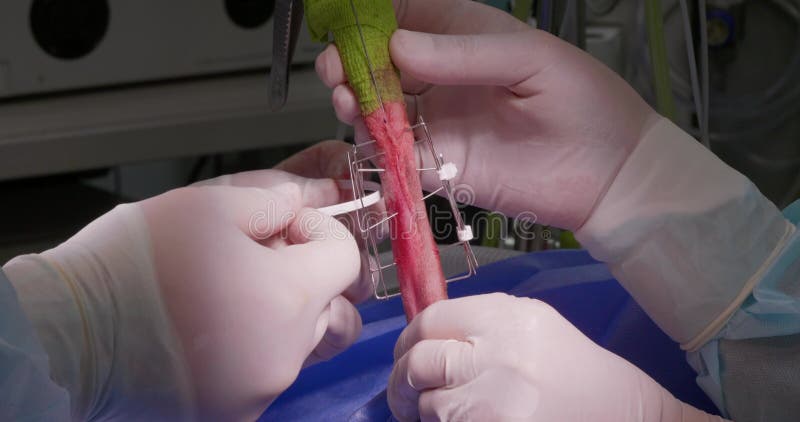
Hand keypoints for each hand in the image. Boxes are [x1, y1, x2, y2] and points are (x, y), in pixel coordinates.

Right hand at [5, 170, 370, 420]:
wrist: (69, 333)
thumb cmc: (131, 267)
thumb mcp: (208, 204)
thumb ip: (276, 197)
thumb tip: (311, 196)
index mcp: (288, 298)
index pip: (345, 259)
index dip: (318, 232)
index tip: (281, 228)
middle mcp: (285, 353)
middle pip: (328, 304)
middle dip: (301, 274)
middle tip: (250, 259)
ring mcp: (260, 390)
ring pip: (301, 341)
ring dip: (280, 314)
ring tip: (228, 297)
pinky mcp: (234, 414)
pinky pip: (266, 373)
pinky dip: (251, 349)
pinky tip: (210, 330)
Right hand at [316, 0, 658, 229]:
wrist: (611, 175)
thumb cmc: (586, 103)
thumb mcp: (531, 60)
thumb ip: (465, 53)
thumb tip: (399, 47)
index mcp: (466, 38)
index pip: (406, 17)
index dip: (371, 20)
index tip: (346, 29)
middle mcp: (445, 78)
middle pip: (382, 65)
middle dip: (352, 64)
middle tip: (338, 73)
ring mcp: (440, 123)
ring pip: (381, 109)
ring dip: (356, 105)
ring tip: (349, 104)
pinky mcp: (441, 167)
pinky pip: (397, 157)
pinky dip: (377, 150)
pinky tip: (371, 142)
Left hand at [388, 293, 723, 421]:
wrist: (627, 415)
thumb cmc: (577, 372)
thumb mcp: (530, 326)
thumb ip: (478, 324)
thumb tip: (423, 336)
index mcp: (508, 316)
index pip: (430, 320)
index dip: (408, 341)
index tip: (405, 356)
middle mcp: (502, 351)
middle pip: (420, 362)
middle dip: (402, 382)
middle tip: (405, 395)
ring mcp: (500, 399)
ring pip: (429, 406)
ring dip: (424, 414)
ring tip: (439, 416)